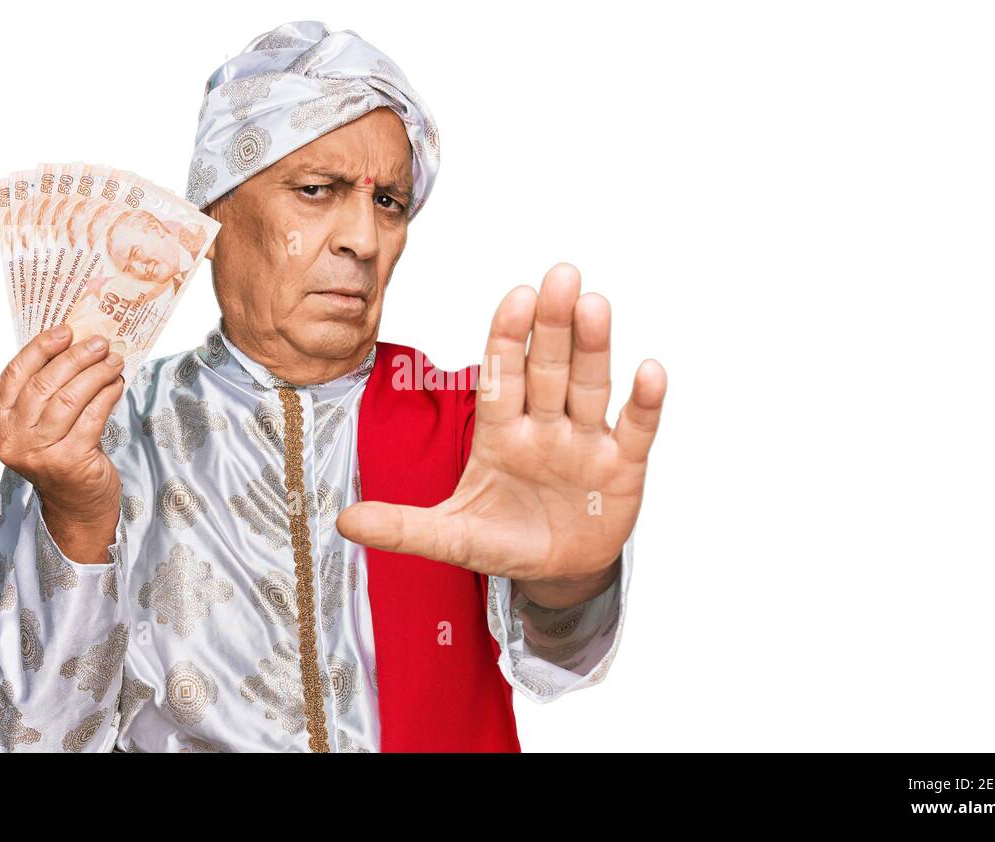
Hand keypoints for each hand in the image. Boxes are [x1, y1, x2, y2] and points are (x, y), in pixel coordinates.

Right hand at [0, 325, 125, 563]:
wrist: (76, 505)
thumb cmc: (62, 455)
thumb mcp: (43, 425)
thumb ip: (47, 392)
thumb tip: (76, 345)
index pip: (14, 375)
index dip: (40, 349)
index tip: (65, 331)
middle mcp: (13, 439)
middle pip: (44, 384)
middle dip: (75, 358)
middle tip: (100, 343)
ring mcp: (39, 452)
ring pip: (70, 398)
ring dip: (96, 374)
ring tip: (114, 361)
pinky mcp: (69, 461)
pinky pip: (92, 417)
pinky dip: (107, 395)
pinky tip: (117, 384)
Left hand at [337, 263, 666, 607]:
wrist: (556, 571)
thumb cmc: (504, 538)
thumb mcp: (451, 536)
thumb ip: (403, 527)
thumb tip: (344, 521)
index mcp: (500, 432)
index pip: (502, 377)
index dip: (507, 339)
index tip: (515, 298)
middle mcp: (544, 425)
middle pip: (548, 368)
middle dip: (553, 326)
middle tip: (560, 277)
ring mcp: (585, 442)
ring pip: (589, 386)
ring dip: (593, 348)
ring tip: (595, 305)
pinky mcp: (622, 467)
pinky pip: (634, 429)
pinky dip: (643, 403)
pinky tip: (650, 371)